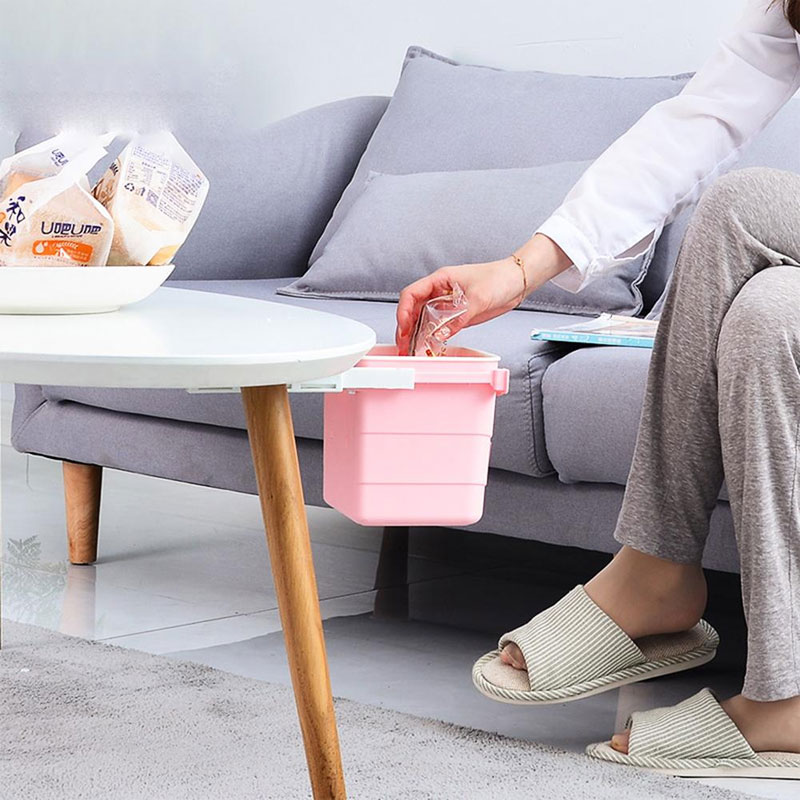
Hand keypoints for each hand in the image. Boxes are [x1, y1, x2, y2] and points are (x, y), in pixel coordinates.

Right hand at [395, 234, 571, 354]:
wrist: (517, 281)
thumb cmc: (500, 278)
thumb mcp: (479, 298)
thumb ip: (459, 317)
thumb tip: (441, 334)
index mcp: (440, 279)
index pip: (412, 294)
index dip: (404, 311)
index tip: (404, 328)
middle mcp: (440, 290)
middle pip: (413, 308)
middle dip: (405, 327)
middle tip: (403, 345)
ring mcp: (447, 303)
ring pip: (423, 318)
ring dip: (416, 333)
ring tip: (410, 349)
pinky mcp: (456, 314)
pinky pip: (438, 325)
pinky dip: (431, 336)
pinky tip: (428, 346)